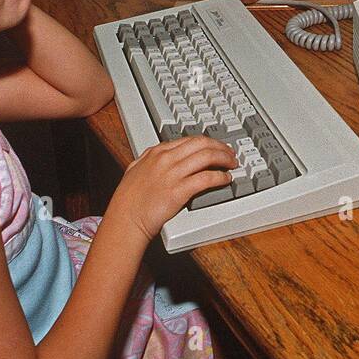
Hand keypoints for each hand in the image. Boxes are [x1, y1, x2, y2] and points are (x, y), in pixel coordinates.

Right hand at [116, 136, 239, 242]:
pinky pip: (206, 178)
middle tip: (230, 154)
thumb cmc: (129, 199)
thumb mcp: (136, 169)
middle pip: (202, 144)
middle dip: (220, 147)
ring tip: (232, 164)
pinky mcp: (179, 191)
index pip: (190, 140)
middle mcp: (166, 159)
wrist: (126, 218)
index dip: (208, 142)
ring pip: (207, 157)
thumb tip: (157, 154)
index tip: (216, 146)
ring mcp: (173, 174)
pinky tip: (226, 179)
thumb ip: (149, 159)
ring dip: (224, 159)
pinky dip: (220, 177)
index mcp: (157, 152)